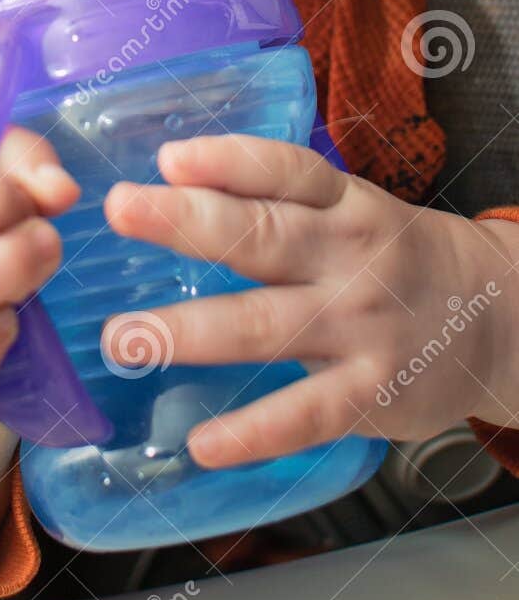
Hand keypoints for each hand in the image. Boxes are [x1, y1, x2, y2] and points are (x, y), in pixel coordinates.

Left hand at [101, 133, 511, 468]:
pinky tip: (202, 442)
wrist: (500, 319)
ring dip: (187, 330)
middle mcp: (350, 256)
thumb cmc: (396, 257)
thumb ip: (276, 197)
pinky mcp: (372, 392)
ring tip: (122, 338)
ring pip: (265, 325)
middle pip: (263, 235)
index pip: (284, 170)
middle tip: (119, 209)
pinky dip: (254, 431)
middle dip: (187, 221)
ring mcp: (360, 326)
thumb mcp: (351, 209)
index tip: (167, 157)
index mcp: (344, 203)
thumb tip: (172, 178)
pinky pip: (305, 414)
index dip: (227, 160)